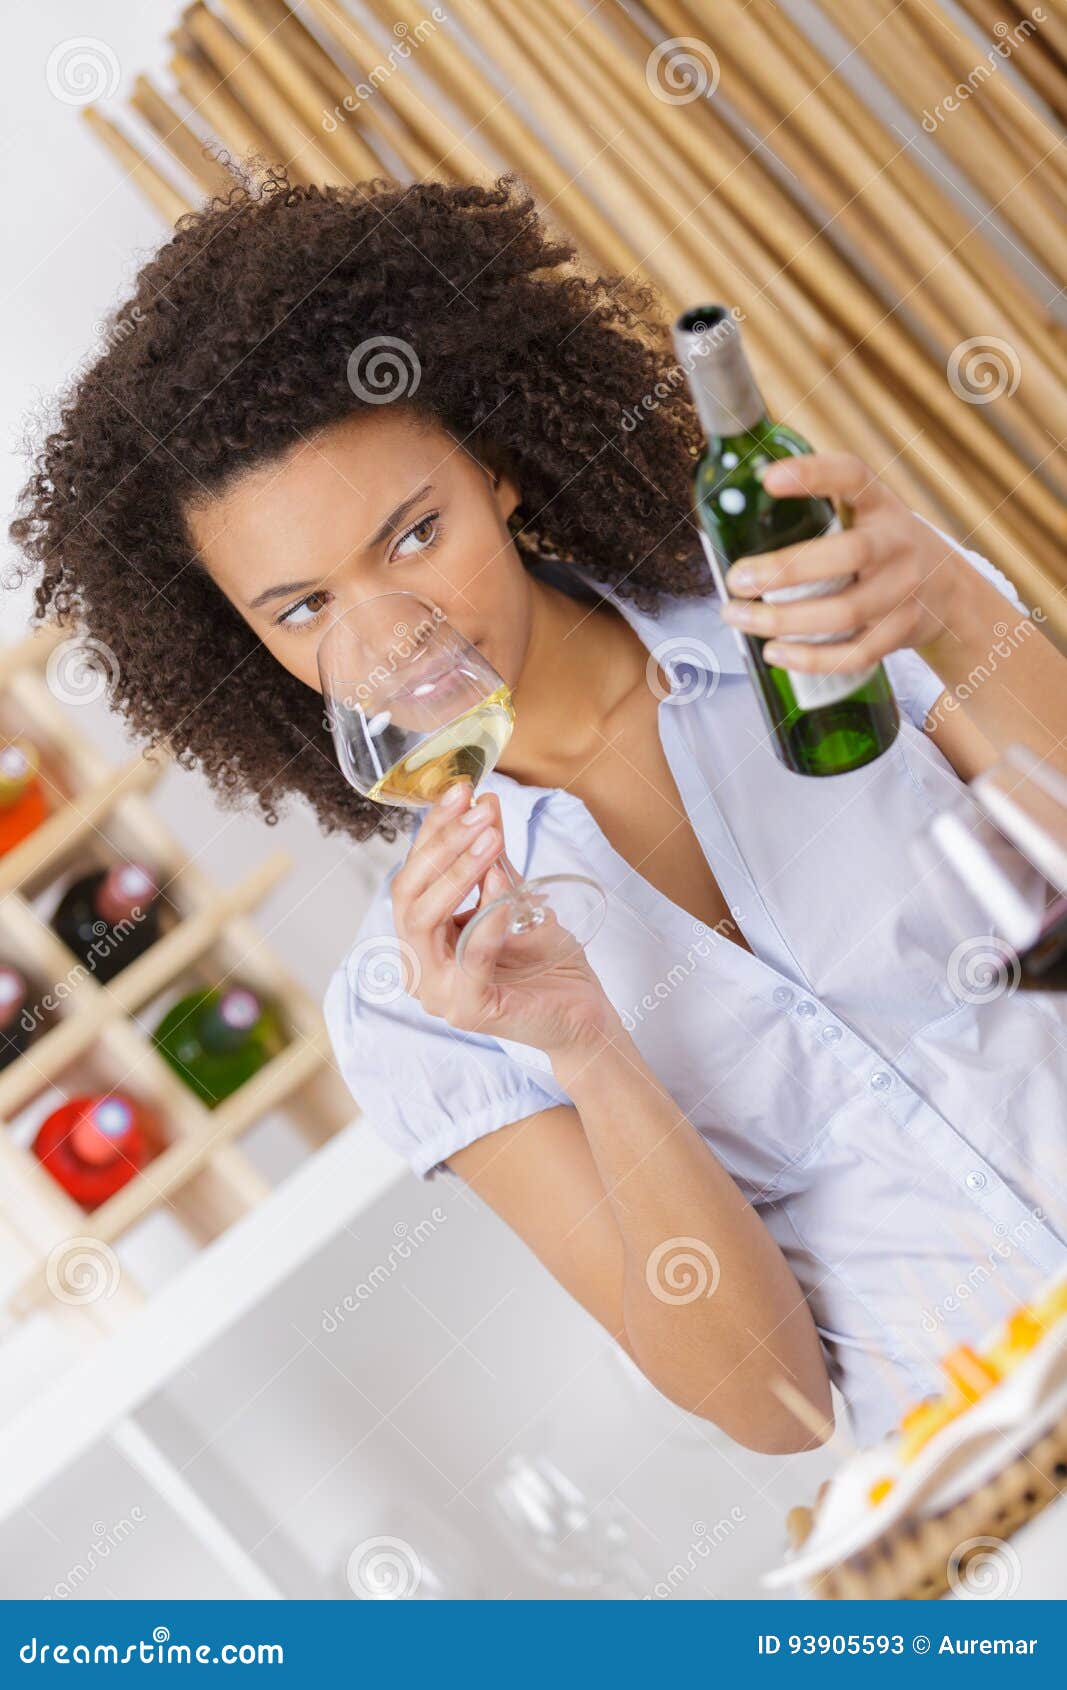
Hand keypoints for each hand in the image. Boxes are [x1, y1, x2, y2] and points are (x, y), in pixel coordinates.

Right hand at [391, 779, 622, 1063]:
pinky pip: (467, 956)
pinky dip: (485, 915)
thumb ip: (494, 857)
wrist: (582, 1014)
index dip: (433, 830)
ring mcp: (437, 993)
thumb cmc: (545, 960)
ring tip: (490, 839)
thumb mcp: (514, 895)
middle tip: (478, 812)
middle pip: (406, 895)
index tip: (460, 790)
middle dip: (442, 846)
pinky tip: (503, 884)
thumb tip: (485, 801)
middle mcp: (418, 966)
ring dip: (457, 873)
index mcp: (421, 938)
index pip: (412, 874)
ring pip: (423, 921)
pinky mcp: (467, 1010)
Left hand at [718, 451, 967, 670]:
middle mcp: (898, 543)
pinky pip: (855, 653)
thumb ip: (820, 508)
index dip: (813, 474)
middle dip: (784, 569)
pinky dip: (811, 658)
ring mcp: (905, 591)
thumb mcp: (865, 514)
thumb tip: (733, 514)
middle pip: (847, 555)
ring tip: (739, 618)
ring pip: (845, 612)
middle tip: (735, 579)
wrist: (948, 591)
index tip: (767, 479)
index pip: (852, 477)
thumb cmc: (881, 547)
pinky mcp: (901, 633)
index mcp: (881, 504)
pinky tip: (774, 652)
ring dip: (784, 620)